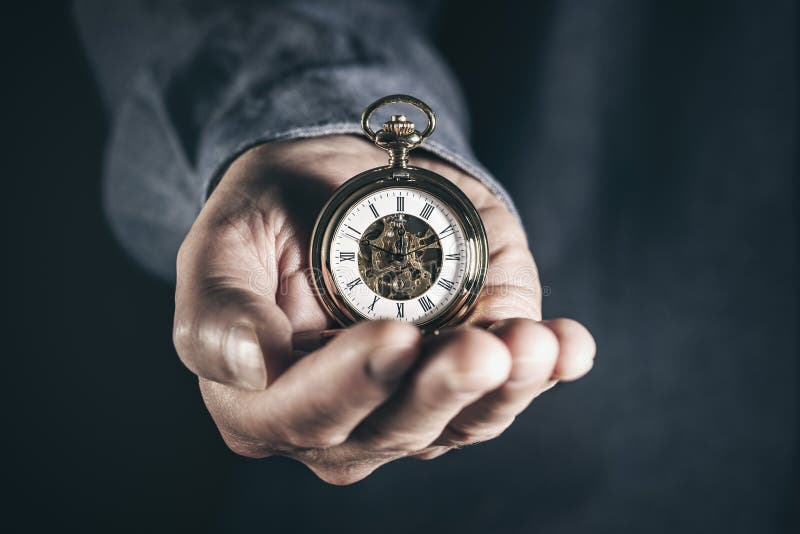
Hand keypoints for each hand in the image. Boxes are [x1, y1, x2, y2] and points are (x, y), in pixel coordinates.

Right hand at [173, 136, 595, 483]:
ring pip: (463, 419)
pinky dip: (546, 368)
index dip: (351, 384)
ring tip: (536, 344)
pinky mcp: (464, 377)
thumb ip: (219, 309)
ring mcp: (409, 405)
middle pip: (396, 429)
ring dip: (507, 387)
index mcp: (265, 402)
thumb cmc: (269, 220)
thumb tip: (253, 367)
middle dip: (444, 390)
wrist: (330, 192)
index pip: (305, 414)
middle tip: (480, 348)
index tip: (394, 337)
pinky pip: (508, 389)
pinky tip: (569, 347)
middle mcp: (341, 422)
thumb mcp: (222, 245)